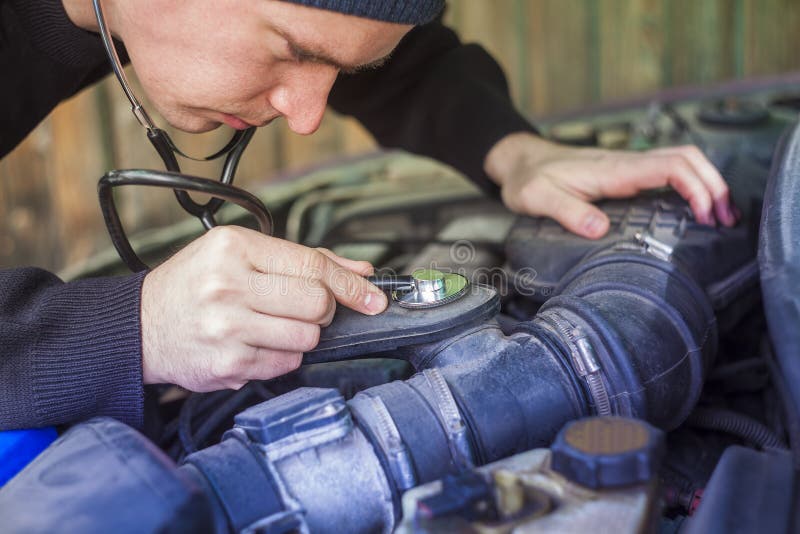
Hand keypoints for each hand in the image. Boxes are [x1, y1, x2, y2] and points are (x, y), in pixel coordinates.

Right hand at [140, 226, 387, 390]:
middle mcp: (229, 286)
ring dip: (302, 335)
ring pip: (307, 338)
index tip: (374, 297)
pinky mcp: (227, 365)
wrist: (139, 326)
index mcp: (234, 248)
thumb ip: (304, 259)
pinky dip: (282, 355)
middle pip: (317, 304)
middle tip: (302, 308)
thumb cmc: (194, 284)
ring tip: (273, 325)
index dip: (351, 285)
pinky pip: (286, 364)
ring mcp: (227, 328)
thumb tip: (361, 271)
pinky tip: (256, 343)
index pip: (313, 266)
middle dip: (321, 310)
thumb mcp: (240, 253)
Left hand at [485, 132, 737, 238]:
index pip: (670, 167)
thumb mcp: (539, 199)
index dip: (696, 187)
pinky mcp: (625, 175)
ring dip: (705, 184)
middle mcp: (626, 164)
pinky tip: (694, 209)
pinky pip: (667, 173)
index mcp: (613, 170)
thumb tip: (601, 229)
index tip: (707, 216)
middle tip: (725, 220)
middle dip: (713, 185)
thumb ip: (568, 212)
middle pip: (687, 159)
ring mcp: (627, 167)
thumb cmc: (529, 179)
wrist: (520, 161)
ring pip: (681, 162)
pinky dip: (689, 186)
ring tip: (720, 216)